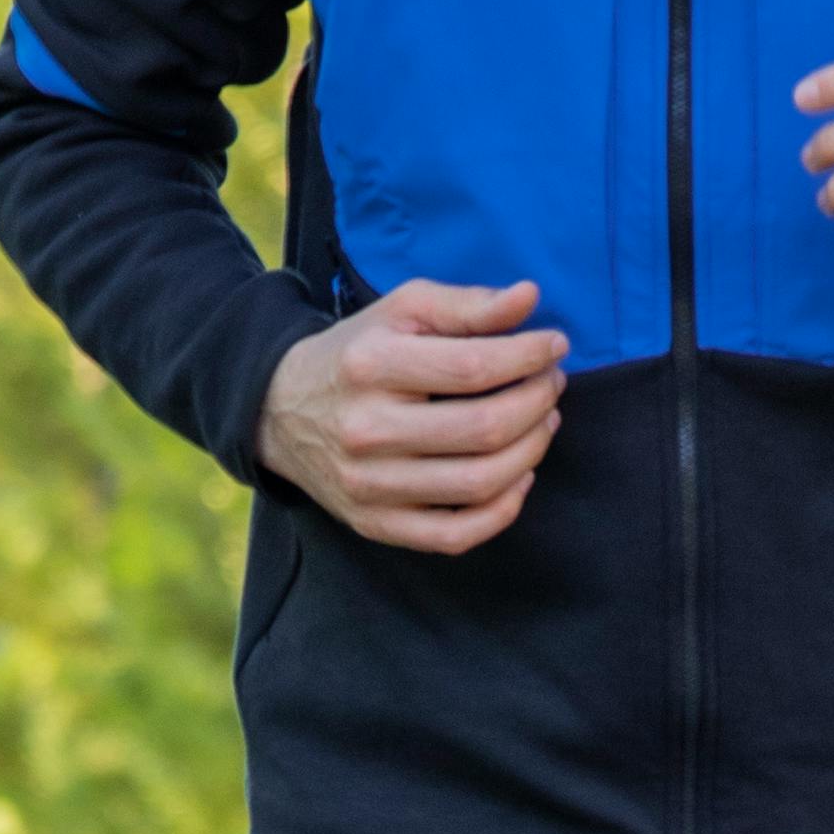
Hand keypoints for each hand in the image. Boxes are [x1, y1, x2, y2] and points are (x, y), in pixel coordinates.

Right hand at [259, 277, 567, 553]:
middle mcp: (366, 430)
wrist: (279, 411)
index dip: (529, 357)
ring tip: (542, 423)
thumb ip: (467, 305)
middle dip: (537, 404)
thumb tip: (530, 299)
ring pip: (478, 483)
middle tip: (551, 385)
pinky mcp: (374, 524)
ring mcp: (369, 486)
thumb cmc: (356, 354)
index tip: (555, 346)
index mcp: (371, 366)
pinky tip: (519, 477)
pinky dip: (502, 511)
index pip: (473, 367)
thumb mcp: (401, 311)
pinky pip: (455, 535)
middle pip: (483, 429)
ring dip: (531, 452)